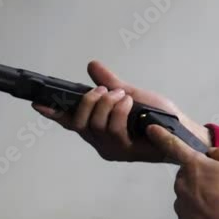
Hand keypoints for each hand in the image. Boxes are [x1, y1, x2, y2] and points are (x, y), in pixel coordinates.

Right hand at [33, 60, 210, 162]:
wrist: (181, 131)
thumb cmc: (158, 117)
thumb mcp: (130, 94)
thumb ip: (110, 83)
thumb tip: (92, 66)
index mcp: (97, 129)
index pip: (69, 122)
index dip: (52, 113)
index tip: (37, 102)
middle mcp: (100, 142)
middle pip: (78, 123)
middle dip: (89, 101)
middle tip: (106, 90)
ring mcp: (112, 149)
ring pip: (96, 125)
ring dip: (108, 105)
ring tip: (123, 96)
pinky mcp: (126, 152)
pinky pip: (114, 129)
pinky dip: (120, 111)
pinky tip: (130, 104)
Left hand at [146, 125, 218, 218]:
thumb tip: (211, 155)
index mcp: (193, 166)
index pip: (174, 146)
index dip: (162, 136)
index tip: (151, 129)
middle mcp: (181, 184)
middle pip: (187, 175)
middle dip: (200, 177)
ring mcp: (181, 205)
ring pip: (189, 195)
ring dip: (201, 197)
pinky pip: (191, 213)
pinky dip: (201, 214)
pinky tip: (217, 218)